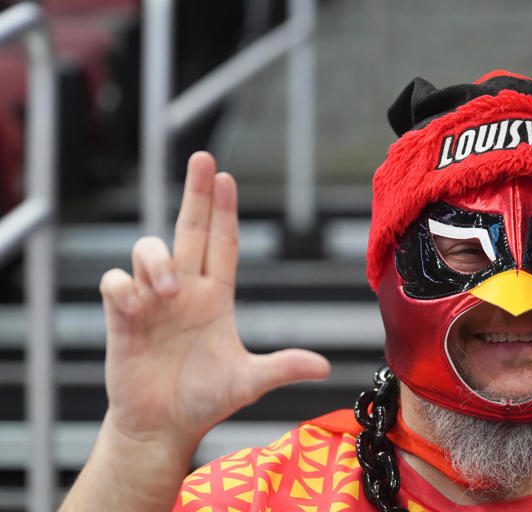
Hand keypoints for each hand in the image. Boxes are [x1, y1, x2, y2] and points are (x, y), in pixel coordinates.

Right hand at [99, 151, 330, 449]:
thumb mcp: (247, 382)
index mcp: (215, 297)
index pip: (222, 244)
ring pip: (149, 249)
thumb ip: (281, 367)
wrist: (163, 425)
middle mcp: (185, 289)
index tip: (227, 178)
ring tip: (168, 291)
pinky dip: (124, 286)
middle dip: (195, 193)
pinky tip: (137, 308)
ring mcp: (152, 300)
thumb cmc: (205, 399)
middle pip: (189, 230)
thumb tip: (323, 365)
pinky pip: (115, 282)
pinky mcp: (122, 316)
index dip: (224, 212)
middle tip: (203, 158)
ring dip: (156, 260)